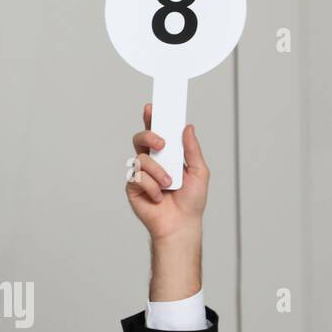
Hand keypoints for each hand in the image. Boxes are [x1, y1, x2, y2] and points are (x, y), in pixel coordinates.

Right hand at [125, 105, 208, 250]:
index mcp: (167, 155)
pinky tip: (158, 196)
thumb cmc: (191, 201)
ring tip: (169, 185)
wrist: (180, 224)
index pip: (157, 132)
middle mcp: (152, 162)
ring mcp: (141, 173)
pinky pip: (138, 177)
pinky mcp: (132, 186)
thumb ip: (192, 149)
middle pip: (141, 139)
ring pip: (142, 159)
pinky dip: (151, 187)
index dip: (152, 119)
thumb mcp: (199, 172)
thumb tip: (188, 128)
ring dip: (159, 172)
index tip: (152, 107)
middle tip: (161, 143)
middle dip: (148, 136)